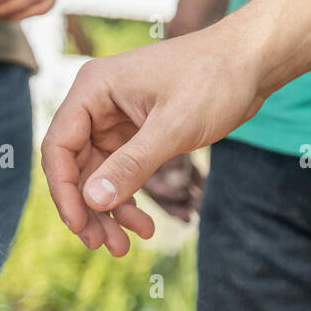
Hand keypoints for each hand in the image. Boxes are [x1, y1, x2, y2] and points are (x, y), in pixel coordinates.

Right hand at [41, 20, 264, 254]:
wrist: (251, 63)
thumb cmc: (215, 79)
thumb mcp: (173, 126)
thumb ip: (132, 164)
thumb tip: (94, 201)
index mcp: (93, 89)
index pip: (59, 147)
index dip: (64, 191)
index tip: (79, 226)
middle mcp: (97, 105)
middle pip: (75, 168)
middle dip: (88, 210)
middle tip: (101, 245)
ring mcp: (114, 122)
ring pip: (96, 178)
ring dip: (108, 214)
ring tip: (123, 247)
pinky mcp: (134, 136)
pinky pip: (120, 176)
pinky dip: (128, 202)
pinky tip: (144, 226)